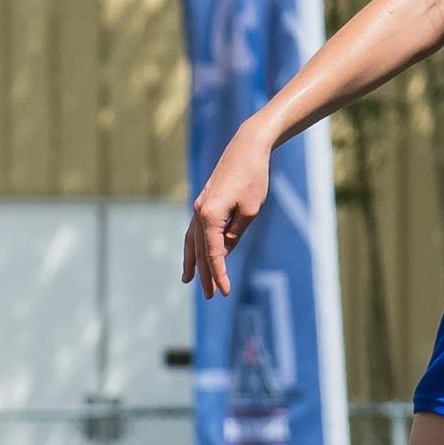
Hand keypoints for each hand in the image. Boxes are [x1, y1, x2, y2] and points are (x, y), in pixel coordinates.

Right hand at [182, 126, 274, 297]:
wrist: (246, 148)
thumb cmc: (253, 178)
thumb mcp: (250, 210)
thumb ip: (235, 234)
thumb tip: (223, 252)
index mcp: (210, 216)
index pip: (214, 253)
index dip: (220, 275)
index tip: (225, 293)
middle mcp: (199, 213)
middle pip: (201, 251)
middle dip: (206, 275)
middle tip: (211, 296)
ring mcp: (198, 207)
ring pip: (193, 242)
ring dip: (194, 263)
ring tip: (190, 282)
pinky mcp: (203, 203)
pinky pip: (194, 231)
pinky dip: (193, 246)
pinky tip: (193, 256)